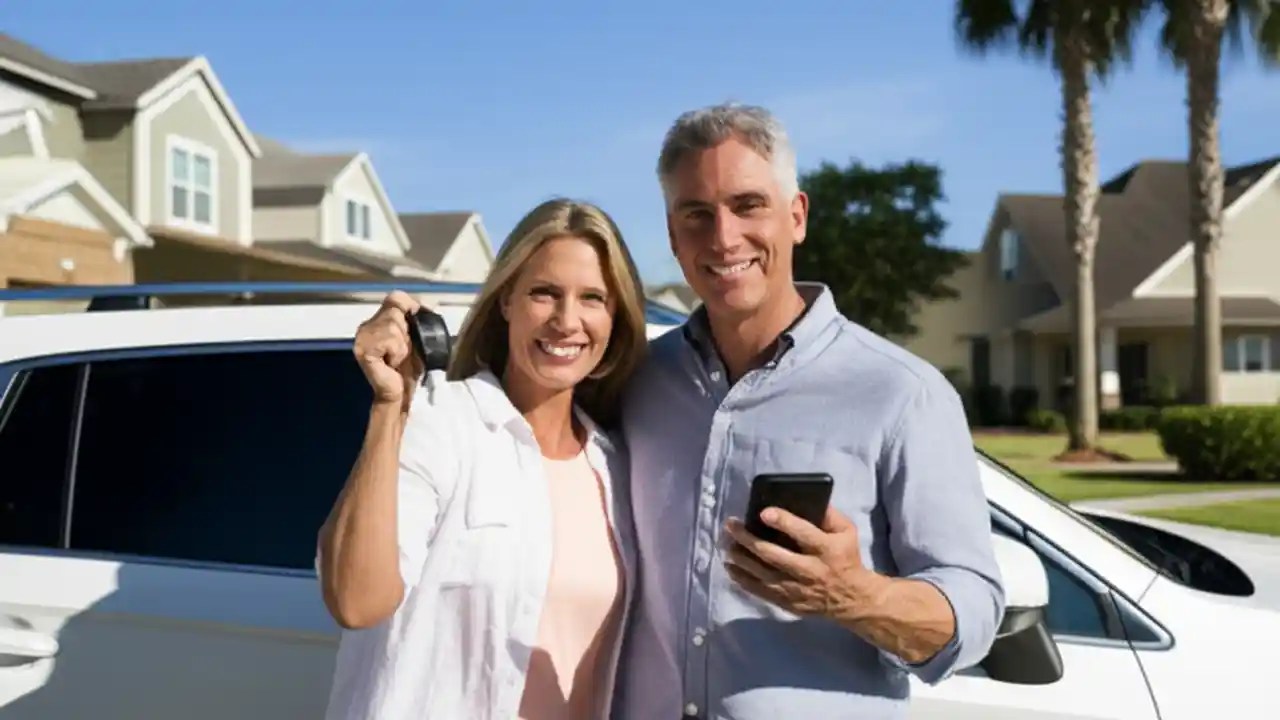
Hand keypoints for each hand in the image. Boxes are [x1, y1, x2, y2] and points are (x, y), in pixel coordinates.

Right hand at [353, 291, 426, 410]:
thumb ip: (418, 320)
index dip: (411, 306)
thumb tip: (429, 305)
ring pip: (393, 325)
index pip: (395, 297)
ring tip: (397, 358)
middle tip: (403, 351)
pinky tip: (391, 363)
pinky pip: (389, 340)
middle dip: (406, 331)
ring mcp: (362, 337)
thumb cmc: (409, 368)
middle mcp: (367, 325)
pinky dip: (396, 352)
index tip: (418, 323)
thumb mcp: (417, 339)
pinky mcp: (363, 350)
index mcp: (378, 320)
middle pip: (395, 309)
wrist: (401, 393)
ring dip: (402, 345)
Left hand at [723, 505, 879, 618]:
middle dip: (749, 539)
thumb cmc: (846, 557)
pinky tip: (730, 567)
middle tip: (731, 525)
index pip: (804, 534)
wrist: (852, 599)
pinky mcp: (788, 603)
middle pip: (775, 555)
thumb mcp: (847, 532)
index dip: (783, 523)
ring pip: (763, 574)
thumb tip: (806, 499)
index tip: (763, 513)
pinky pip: (761, 591)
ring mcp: (797, 590)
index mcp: (827, 550)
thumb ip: (829, 515)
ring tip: (727, 544)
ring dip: (741, 559)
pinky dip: (743, 580)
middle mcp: (810, 571)